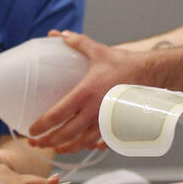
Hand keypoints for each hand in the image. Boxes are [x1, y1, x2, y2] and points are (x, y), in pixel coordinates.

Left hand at [27, 30, 144, 152]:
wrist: (151, 75)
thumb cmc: (124, 64)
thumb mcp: (98, 51)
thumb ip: (77, 43)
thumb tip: (58, 35)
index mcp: (86, 93)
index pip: (58, 115)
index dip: (42, 126)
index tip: (30, 130)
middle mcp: (95, 111)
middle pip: (66, 134)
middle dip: (49, 141)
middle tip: (36, 143)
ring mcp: (106, 122)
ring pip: (82, 142)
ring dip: (66, 147)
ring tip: (55, 148)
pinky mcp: (117, 126)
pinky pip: (100, 142)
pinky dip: (88, 146)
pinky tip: (82, 146)